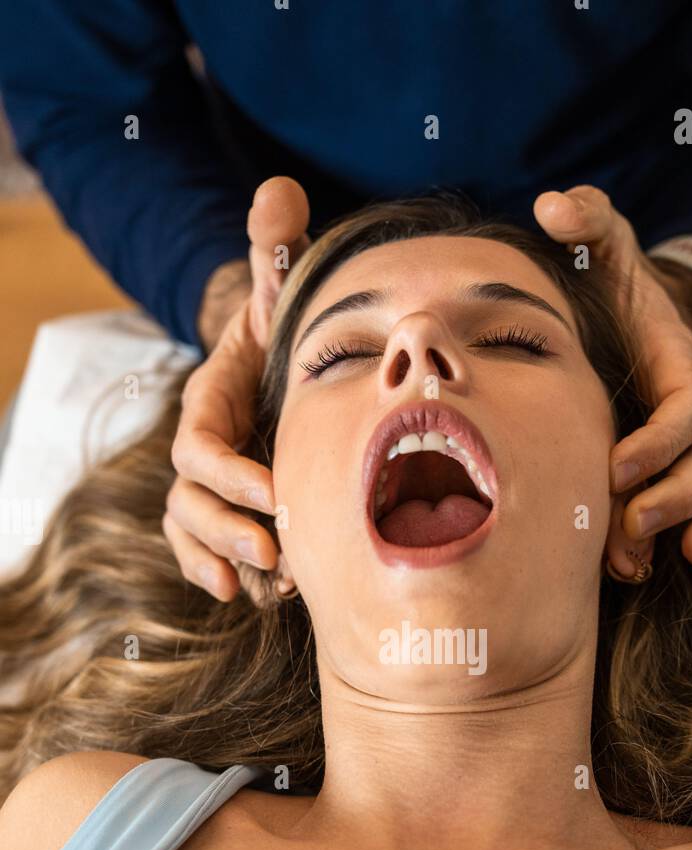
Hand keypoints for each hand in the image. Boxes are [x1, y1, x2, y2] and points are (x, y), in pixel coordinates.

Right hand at [164, 176, 310, 600]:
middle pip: (190, 500)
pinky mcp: (225, 511)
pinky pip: (202, 551)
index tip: (276, 493)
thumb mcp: (279, 294)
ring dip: (224, 561)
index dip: (230, 474)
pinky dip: (219, 574)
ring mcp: (210, 484)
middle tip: (274, 553)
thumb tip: (278, 191)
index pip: (199, 446)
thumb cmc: (282, 334)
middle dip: (227, 529)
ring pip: (191, 531)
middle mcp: (201, 448)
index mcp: (210, 401)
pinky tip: (250, 596)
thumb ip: (275, 252)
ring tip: (266, 586)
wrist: (278, 368)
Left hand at [533, 185, 691, 590]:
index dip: (657, 444)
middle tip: (632, 528)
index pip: (684, 412)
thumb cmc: (622, 301)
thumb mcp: (610, 256)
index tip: (614, 469)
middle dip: (676, 497)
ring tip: (682, 559)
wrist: (647, 335)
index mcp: (681, 371)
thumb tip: (553, 205)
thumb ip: (590, 224)